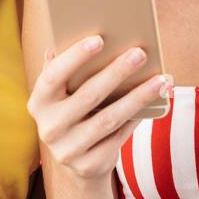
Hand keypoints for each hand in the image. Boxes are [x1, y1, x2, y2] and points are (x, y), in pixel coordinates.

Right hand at [26, 35, 171, 180]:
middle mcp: (49, 128)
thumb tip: (72, 33)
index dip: (74, 58)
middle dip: (116, 72)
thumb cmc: (73, 115)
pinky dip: (139, 117)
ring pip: (109, 118)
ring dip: (138, 96)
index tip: (99, 39)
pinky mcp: (89, 165)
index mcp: (38, 104)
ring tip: (160, 79)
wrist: (76, 164)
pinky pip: (120, 136)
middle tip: (140, 53)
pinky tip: (156, 102)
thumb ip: (64, 70)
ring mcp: (68, 150)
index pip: (52, 77)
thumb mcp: (62, 97)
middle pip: (88, 96)